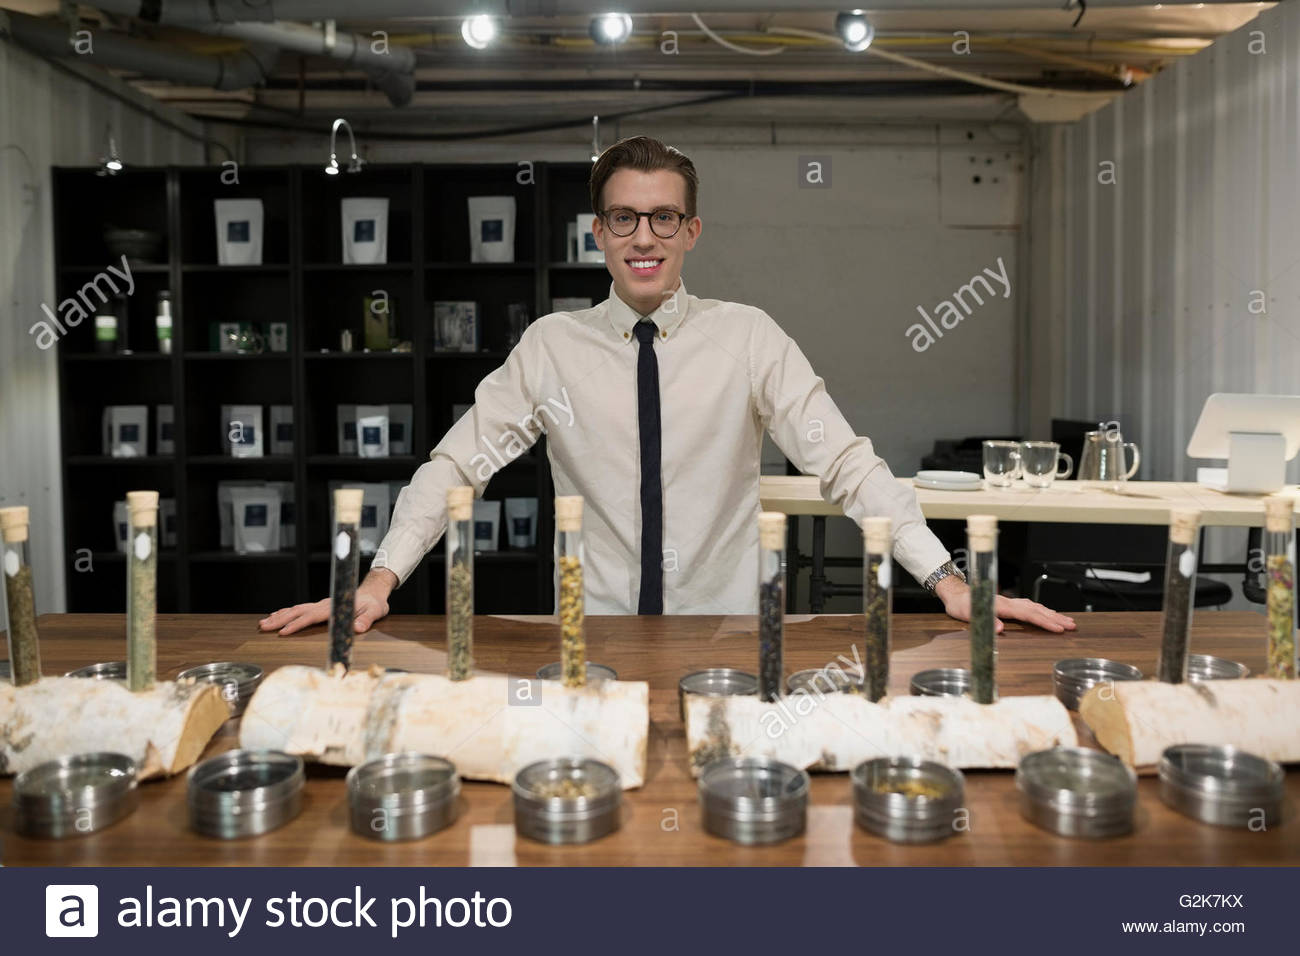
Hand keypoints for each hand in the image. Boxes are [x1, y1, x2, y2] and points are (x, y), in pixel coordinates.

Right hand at [259, 568, 396, 635]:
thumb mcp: (374, 612)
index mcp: (334, 606)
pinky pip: (300, 609)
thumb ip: (366, 620)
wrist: (374, 593)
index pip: (312, 616)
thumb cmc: (374, 604)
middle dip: (279, 620)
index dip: (297, 624)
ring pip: (296, 609)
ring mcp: (321, 604)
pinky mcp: (321, 606)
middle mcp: (324, 604)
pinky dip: (287, 612)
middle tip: (263, 627)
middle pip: (298, 612)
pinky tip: (277, 615)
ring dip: (279, 616)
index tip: (283, 632)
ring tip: (263, 622)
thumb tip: (357, 628)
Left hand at [933, 576, 1075, 633]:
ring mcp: (1010, 602)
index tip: (1059, 628)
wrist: (955, 593)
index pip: (1028, 614)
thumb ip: (985, 621)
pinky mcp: (1008, 604)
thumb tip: (999, 629)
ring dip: (1052, 614)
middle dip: (1055, 618)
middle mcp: (1009, 602)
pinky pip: (1030, 607)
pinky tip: (1049, 613)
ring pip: (1035, 607)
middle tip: (1072, 626)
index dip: (1044, 622)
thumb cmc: (961, 605)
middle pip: (1037, 610)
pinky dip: (1042, 610)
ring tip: (1068, 621)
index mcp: (1001, 606)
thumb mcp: (968, 615)